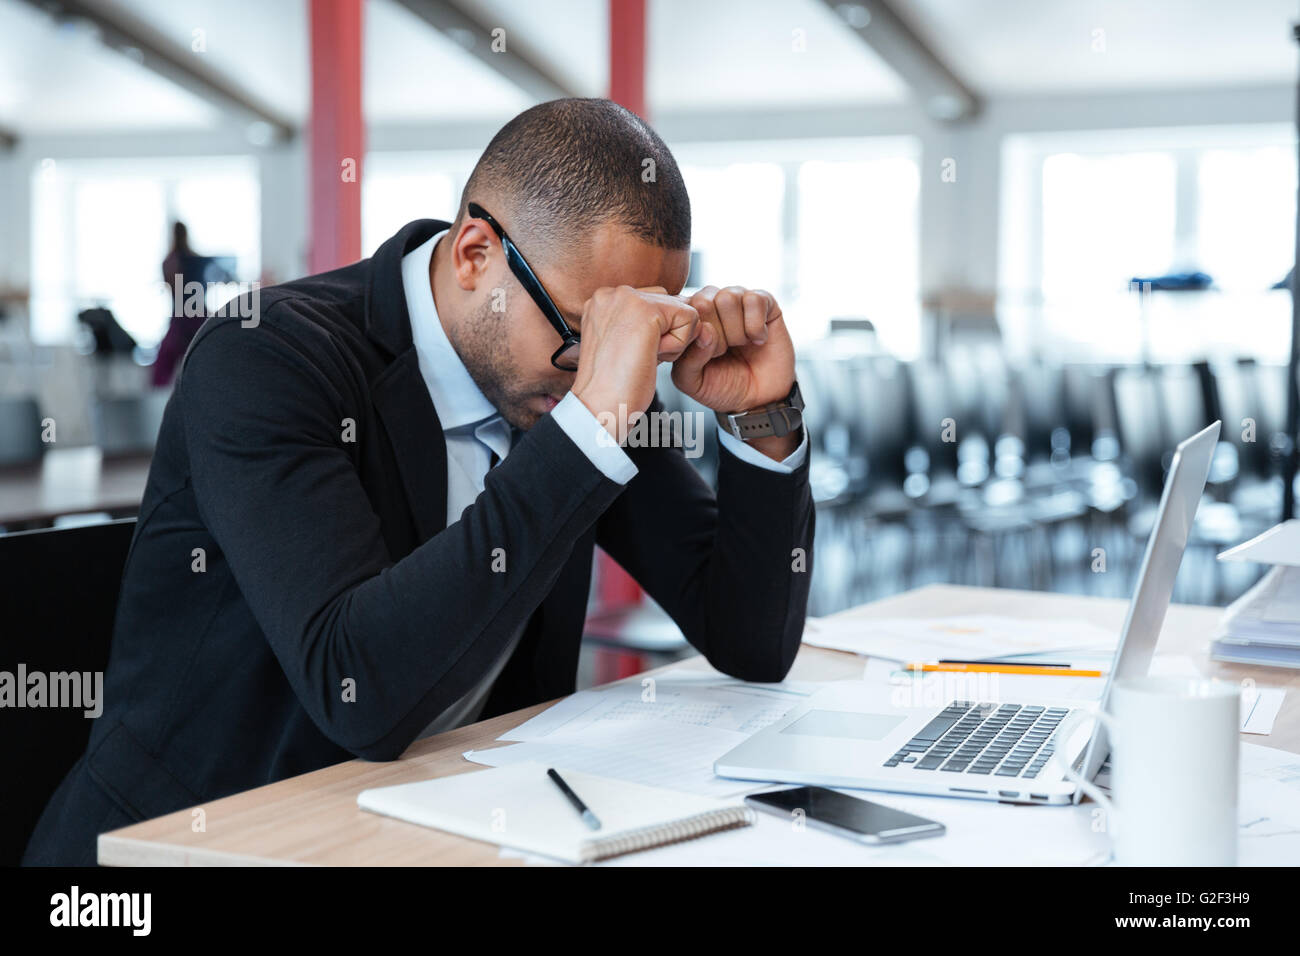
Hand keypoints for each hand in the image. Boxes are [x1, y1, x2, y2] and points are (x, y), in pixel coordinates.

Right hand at [570, 285, 699, 441]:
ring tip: (643, 357)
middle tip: (639, 358)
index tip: (633, 354)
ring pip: (682, 310)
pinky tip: (652, 357)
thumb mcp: (624, 344)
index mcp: (604, 300)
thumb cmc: (612, 387)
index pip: (654, 301)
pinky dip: (679, 345)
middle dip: (667, 334)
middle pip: (670, 302)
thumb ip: (643, 324)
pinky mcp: (647, 310)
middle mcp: (613, 293)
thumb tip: (682, 312)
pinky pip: (691, 319)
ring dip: (673, 341)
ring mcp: (628, 298)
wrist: (600, 406)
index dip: (656, 333)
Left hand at [670, 286, 798, 460]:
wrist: (759, 398)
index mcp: (687, 319)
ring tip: (740, 344)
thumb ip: (687, 359)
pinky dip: (756, 327)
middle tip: (724, 352)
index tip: (703, 358)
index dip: (693, 336)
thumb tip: (704, 330)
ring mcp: (737, 299)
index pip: (680, 310)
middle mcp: (710, 303)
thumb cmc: (722, 386)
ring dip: (736, 331)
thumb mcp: (693, 381)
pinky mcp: (764, 301)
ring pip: (728, 298)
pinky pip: (754, 300)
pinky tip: (758, 340)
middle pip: (704, 301)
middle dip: (715, 334)